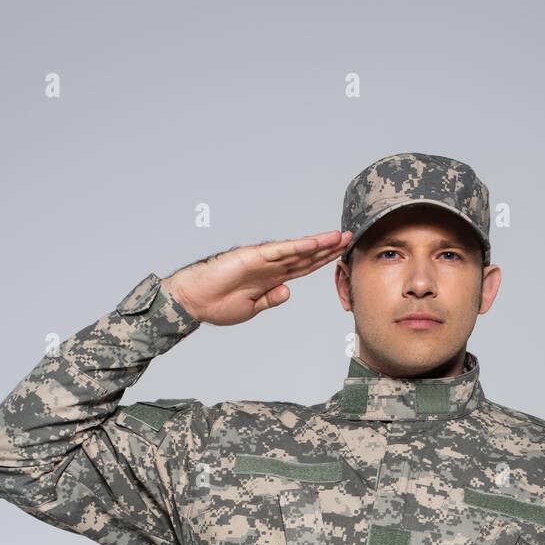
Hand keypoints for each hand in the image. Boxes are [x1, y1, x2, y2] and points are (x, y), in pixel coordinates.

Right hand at [160, 230, 352, 325]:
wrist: (194, 302)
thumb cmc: (217, 305)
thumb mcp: (252, 308)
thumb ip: (270, 299)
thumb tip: (288, 292)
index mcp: (271, 279)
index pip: (303, 268)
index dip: (323, 261)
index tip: (341, 255)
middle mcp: (270, 267)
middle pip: (306, 256)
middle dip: (329, 248)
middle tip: (350, 238)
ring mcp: (262, 260)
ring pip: (297, 251)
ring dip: (319, 244)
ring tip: (339, 236)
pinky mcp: (253, 257)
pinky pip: (280, 251)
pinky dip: (298, 247)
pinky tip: (315, 243)